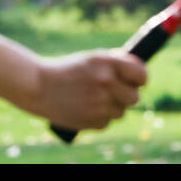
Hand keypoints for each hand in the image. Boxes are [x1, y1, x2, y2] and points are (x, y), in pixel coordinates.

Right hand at [26, 50, 146, 130]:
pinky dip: (99, 116)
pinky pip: (107, 121)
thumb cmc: (69, 70)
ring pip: (121, 112)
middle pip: (134, 98)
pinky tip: (84, 107)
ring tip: (93, 98)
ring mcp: (100, 103)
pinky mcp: (93, 121)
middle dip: (127, 95)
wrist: (39, 86)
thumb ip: (116, 65)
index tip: (137, 80)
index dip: (140, 78)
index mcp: (107, 62)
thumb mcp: (92, 59)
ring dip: (112, 106)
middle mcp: (105, 82)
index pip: (141, 74)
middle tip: (114, 91)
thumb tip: (140, 75)